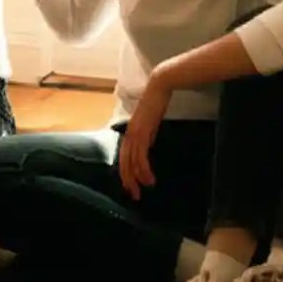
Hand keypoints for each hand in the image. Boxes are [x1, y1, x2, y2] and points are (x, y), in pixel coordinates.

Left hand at [119, 79, 171, 200]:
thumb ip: (147, 134)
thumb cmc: (156, 101)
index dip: (126, 172)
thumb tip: (147, 145)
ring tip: (143, 190)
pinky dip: (143, 169)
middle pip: (124, 162)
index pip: (124, 156)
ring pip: (131, 161)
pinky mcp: (142, 131)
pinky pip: (140, 155)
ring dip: (136, 178)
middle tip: (134, 195)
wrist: (159, 86)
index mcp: (130, 131)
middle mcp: (129, 133)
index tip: (131, 185)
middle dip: (127, 180)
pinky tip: (149, 178)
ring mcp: (134, 132)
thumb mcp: (150, 122)